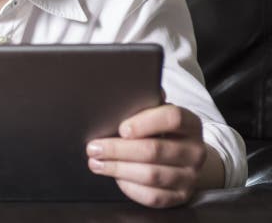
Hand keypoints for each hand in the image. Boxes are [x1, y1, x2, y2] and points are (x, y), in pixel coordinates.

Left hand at [86, 104, 209, 207]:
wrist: (185, 158)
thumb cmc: (162, 131)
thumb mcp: (157, 113)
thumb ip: (144, 104)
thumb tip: (125, 92)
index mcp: (190, 123)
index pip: (172, 118)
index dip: (145, 123)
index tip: (121, 129)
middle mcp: (195, 150)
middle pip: (155, 150)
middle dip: (118, 149)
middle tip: (94, 147)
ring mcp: (190, 176)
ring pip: (151, 175)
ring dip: (118, 169)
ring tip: (96, 162)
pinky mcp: (181, 196)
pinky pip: (153, 196)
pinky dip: (130, 187)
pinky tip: (115, 177)